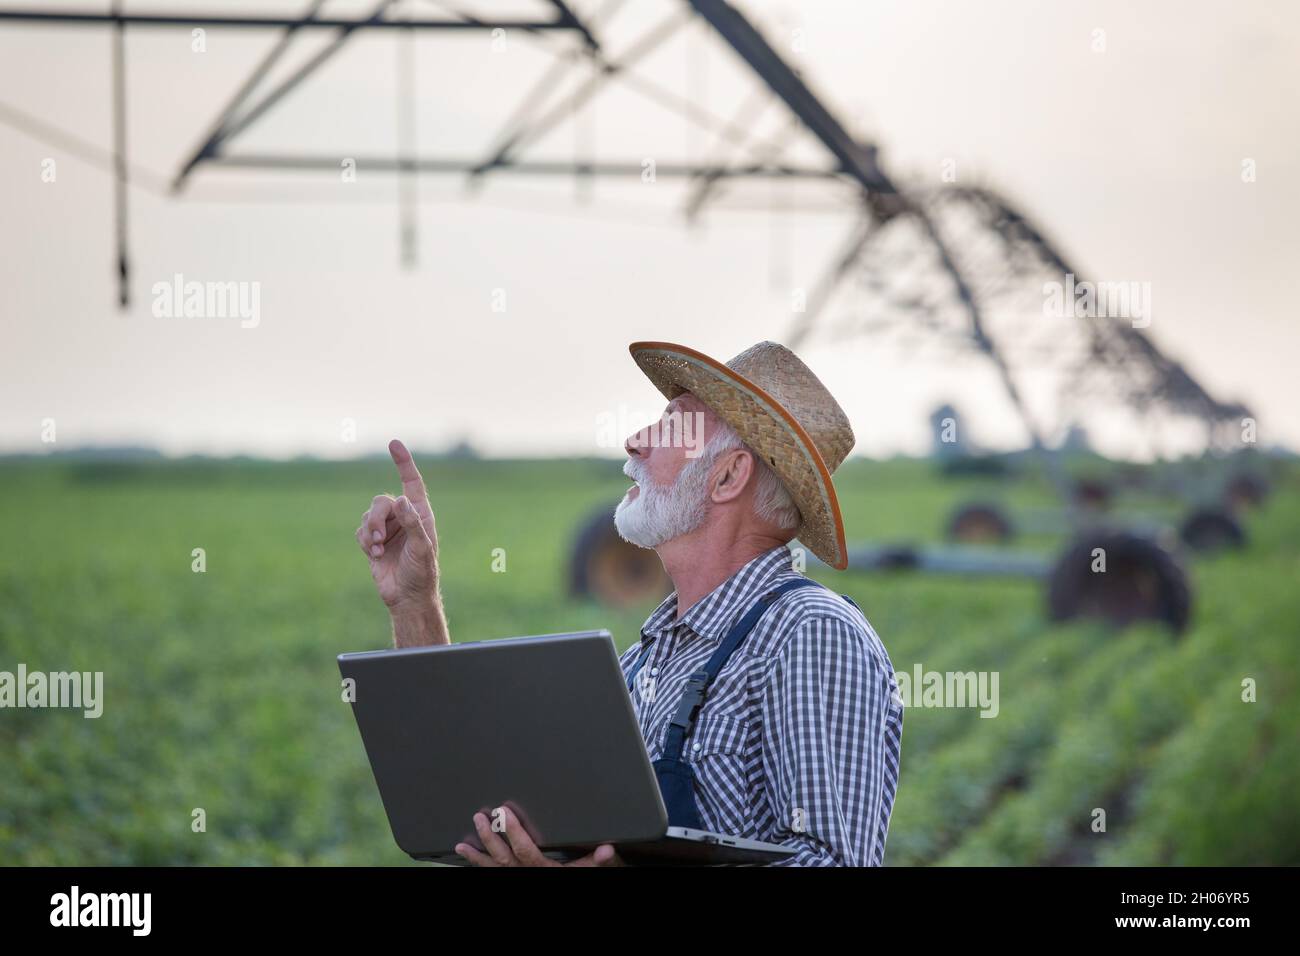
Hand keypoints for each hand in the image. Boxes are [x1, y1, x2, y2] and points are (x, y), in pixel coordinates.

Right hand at [356, 439, 439, 612]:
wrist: (407, 596)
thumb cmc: (422, 572)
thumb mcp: (422, 547)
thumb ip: (413, 523)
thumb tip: (400, 499)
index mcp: (420, 513)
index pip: (411, 482)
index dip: (403, 462)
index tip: (393, 443)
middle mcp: (403, 517)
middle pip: (380, 501)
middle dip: (376, 517)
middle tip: (378, 537)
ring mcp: (387, 529)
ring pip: (368, 515)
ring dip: (370, 531)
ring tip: (377, 549)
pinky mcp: (372, 542)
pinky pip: (360, 530)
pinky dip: (363, 541)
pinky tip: (373, 555)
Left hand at [455, 807, 623, 866]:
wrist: (582, 881)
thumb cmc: (587, 871)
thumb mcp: (598, 867)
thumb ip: (599, 859)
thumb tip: (606, 850)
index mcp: (546, 869)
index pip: (526, 850)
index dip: (513, 832)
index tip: (504, 813)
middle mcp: (530, 875)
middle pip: (504, 859)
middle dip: (490, 838)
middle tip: (480, 817)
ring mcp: (521, 877)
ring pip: (495, 869)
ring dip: (478, 857)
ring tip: (462, 844)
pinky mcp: (518, 877)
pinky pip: (495, 874)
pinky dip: (481, 867)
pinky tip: (470, 858)